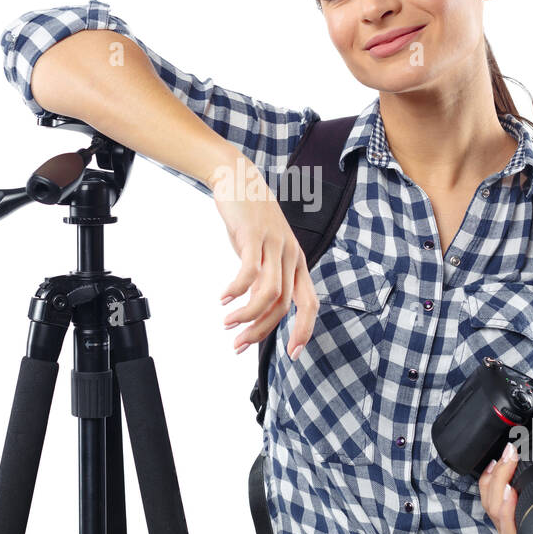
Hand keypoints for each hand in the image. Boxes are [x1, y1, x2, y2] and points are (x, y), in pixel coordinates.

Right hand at [210, 156, 317, 360]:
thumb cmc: (251, 220)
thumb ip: (264, 278)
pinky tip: (223, 299)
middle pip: (283, 305)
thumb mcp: (264, 251)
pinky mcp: (254, 236)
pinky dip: (236, 290)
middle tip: (238, 346)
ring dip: (247, 315)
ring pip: (269, 292)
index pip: (309, 303)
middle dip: (261, 331)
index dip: (304, 330)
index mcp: (297, 262)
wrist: (239, 179)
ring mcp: (274, 245)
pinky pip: (248, 271)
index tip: (291, 354)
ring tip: (227, 324)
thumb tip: (255, 310)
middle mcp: (290, 255)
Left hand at [478, 444, 532, 533]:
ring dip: (492, 481)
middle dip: (499, 482)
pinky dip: (488, 484)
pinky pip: (489, 502)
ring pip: (490, 508)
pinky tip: (495, 467)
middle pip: (497, 516)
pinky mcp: (506, 518)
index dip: (508, 515)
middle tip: (510, 457)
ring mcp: (512, 529)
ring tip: (503, 458)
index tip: (511, 490)